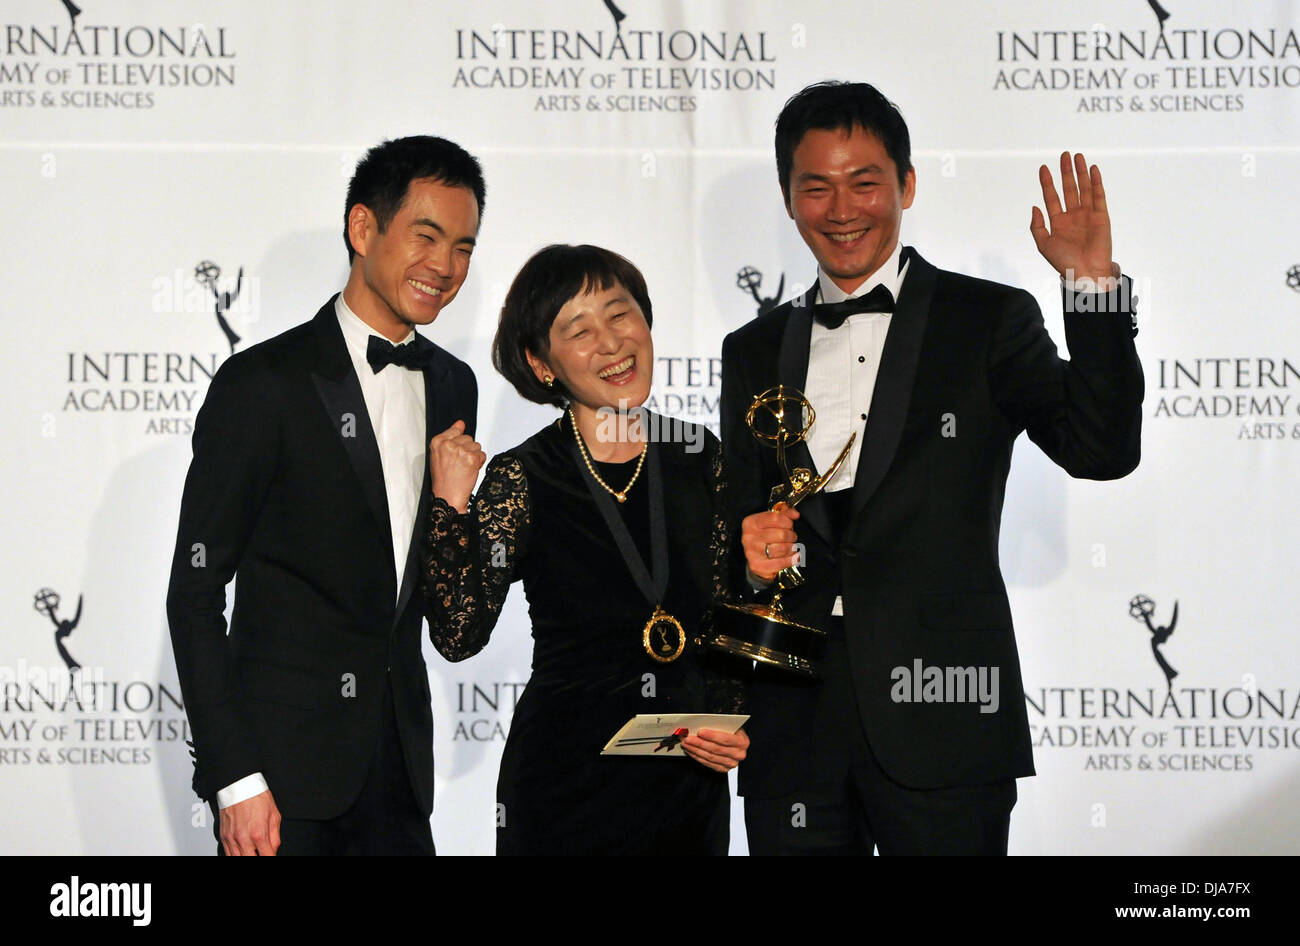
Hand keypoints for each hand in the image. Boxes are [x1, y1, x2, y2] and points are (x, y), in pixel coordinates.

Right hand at [219, 789, 280, 855]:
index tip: (271, 856)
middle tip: (262, 853)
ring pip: (238, 859)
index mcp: (259, 834)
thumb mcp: (274, 816)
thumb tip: (274, 850)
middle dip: (258, 857)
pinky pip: (228, 854)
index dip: (271, 858)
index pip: (267, 857)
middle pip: (251, 860)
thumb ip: (275, 837)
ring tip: (253, 852)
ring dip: (247, 856)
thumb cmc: (257, 797)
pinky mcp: (223, 837)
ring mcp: (231, 839)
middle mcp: (243, 839)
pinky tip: (242, 852)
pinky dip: (236, 855)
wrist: (240, 786)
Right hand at [429, 420, 485, 513]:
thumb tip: (460, 423)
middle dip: (467, 450)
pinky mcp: (471, 458)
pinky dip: (479, 463)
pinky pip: (482, 454)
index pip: (456, 430)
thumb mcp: (439, 455)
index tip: (456, 453)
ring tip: (464, 468)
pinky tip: (469, 471)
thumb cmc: (443, 479)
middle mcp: (448, 444)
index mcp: (437, 442)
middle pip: (468, 438)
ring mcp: (460, 450)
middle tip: (459, 464)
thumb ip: (450, 437)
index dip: (459, 443)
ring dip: (474, 456)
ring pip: (476, 446)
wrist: (447, 497)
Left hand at [682, 728, 748, 772]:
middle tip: (688, 738)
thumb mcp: (728, 724)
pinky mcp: (723, 769)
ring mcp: (731, 763)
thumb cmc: (731, 730)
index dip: (712, 736)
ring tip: (686, 743)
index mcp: (742, 741)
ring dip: (695, 750)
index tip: (700, 732)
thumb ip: (718, 724)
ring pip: (710, 757)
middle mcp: (739, 754)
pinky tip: (691, 751)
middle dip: (699, 743)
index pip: (725, 739)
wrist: (735, 741)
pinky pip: (708, 764)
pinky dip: (697, 757)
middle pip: (716, 749)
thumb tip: (701, 723)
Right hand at [741, 505, 800, 580]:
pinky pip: (781, 563)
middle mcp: (749, 537)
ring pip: (783, 549)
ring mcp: (752, 552)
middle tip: (791, 538)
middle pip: (782, 534)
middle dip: (792, 536)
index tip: (790, 525)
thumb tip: (795, 514)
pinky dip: (791, 560)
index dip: (788, 521)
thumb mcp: (770, 522)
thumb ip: (783, 514)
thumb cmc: (764, 537)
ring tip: (791, 547)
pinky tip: (794, 557)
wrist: (754, 557)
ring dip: (792, 548)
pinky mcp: (757, 566)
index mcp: (751, 522)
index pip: (775, 518)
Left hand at [1030, 151, 1114, 284]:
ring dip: (1080, 172)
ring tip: (1077, 157)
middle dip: (1065, 172)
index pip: (1051, 197)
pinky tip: (1092, 170)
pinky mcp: (1101, 216)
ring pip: (1083, 189)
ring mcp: (1087, 214)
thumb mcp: (1044, 244)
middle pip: (1068, 189)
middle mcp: (1073, 215)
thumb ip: (1037, 226)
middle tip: (1064, 155)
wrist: (1085, 271)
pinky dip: (1096, 182)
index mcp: (1058, 222)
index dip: (1047, 183)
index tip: (1043, 168)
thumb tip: (1034, 207)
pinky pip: (1098, 196)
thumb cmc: (1064, 262)